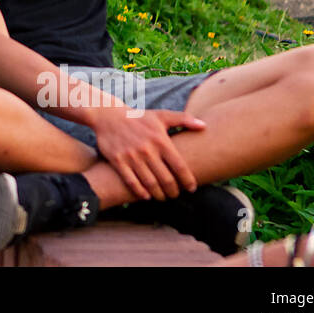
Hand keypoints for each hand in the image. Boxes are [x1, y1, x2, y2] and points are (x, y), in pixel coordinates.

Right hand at [91, 107, 205, 199]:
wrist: (108, 115)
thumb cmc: (138, 117)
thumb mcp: (161, 115)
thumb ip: (184, 119)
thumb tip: (204, 126)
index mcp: (161, 140)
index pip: (180, 166)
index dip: (188, 181)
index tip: (191, 188)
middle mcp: (147, 150)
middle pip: (166, 179)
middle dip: (174, 192)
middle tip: (175, 195)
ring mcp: (132, 157)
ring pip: (150, 184)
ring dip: (159, 195)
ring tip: (163, 197)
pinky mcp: (118, 161)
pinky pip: (132, 182)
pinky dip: (141, 193)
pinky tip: (147, 196)